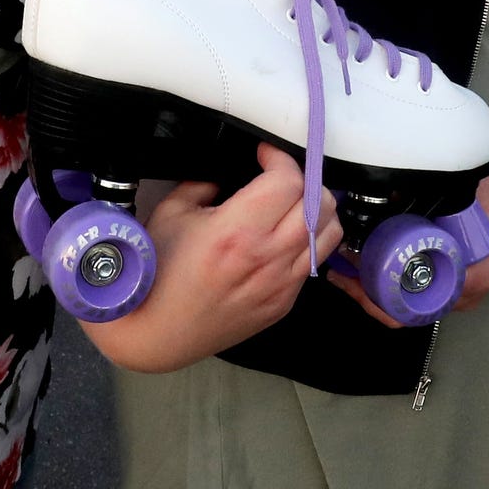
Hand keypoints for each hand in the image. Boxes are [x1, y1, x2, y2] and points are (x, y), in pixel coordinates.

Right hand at [79, 144, 340, 372]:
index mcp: (237, 232)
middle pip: (320, 203)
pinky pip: (315, 263)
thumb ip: (202, 183)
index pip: (288, 182)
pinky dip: (310, 241)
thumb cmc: (158, 272)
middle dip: (306, 178)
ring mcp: (280, 285)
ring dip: (319, 210)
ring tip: (295, 204)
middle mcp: (267, 259)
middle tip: (282, 176)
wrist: (157, 332)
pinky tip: (285, 236)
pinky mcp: (284, 304)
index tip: (265, 155)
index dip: (280, 158)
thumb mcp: (171, 213)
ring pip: (330, 234)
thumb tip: (228, 175)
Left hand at [326, 163, 488, 326]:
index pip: (412, 311)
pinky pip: (420, 292)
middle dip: (368, 298)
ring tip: (346, 270)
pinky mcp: (453, 283)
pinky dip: (393, 283)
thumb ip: (428, 207)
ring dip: (377, 291)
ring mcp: (458, 293)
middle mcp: (461, 296)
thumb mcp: (462, 204)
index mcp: (463, 283)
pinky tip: (370, 266)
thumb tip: (383, 198)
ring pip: (410, 304)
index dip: (376, 301)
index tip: (352, 281)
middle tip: (340, 275)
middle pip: (405, 313)